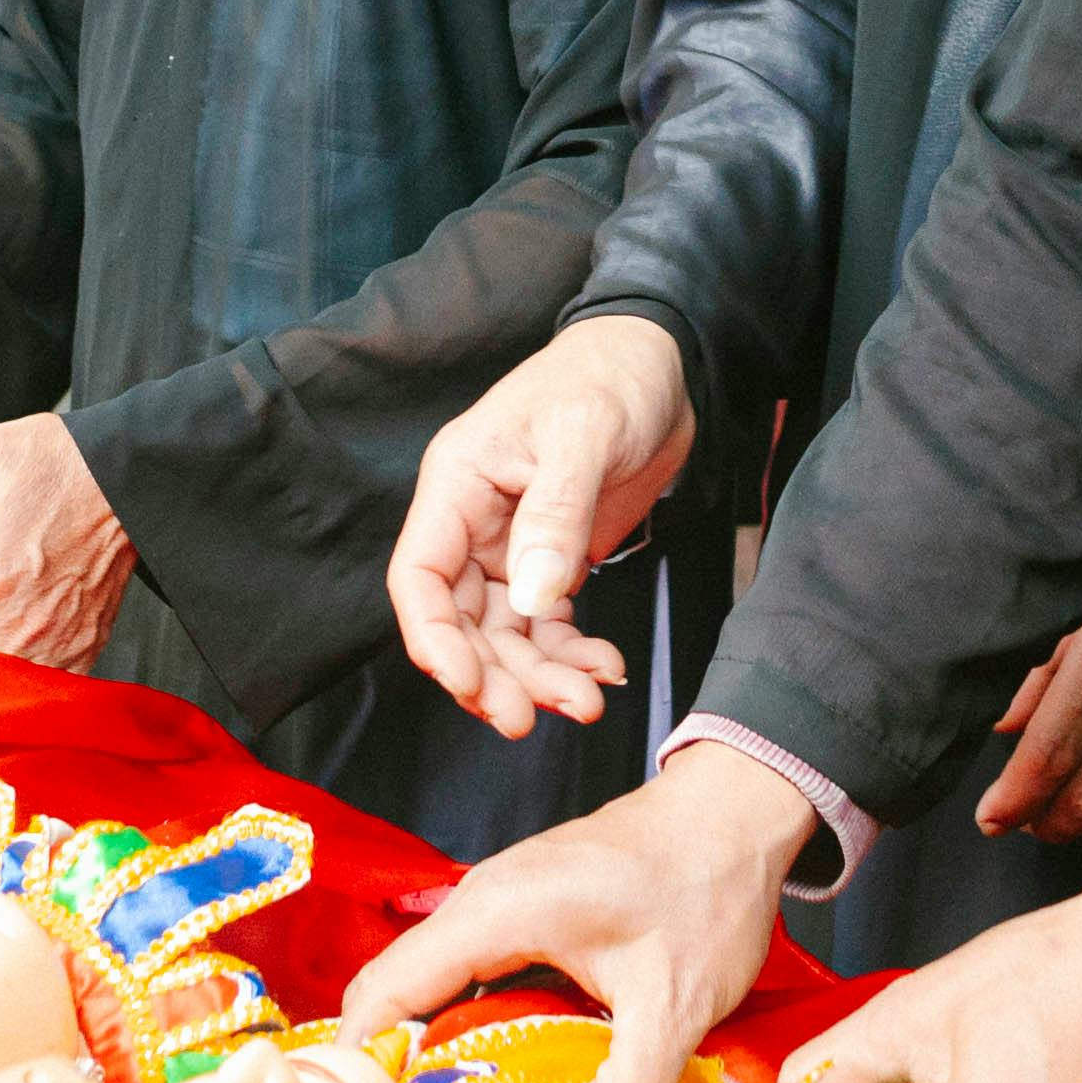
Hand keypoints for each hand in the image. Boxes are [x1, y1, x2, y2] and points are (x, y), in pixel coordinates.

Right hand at [332, 746, 809, 1082]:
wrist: (738, 813)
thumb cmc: (706, 888)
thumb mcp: (675, 1004)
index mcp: (493, 914)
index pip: (384, 993)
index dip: (369, 1071)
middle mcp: (479, 905)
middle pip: (397, 995)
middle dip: (399, 1075)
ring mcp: (500, 907)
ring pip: (435, 988)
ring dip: (439, 1056)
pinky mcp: (526, 917)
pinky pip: (473, 978)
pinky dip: (475, 1031)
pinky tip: (508, 1081)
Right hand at [383, 314, 699, 739]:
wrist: (661, 361)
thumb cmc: (609, 376)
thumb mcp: (582, 435)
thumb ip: (555, 516)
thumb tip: (533, 597)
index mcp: (458, 485)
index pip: (420, 578)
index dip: (435, 641)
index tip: (468, 686)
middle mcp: (475, 523)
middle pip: (461, 622)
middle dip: (491, 676)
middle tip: (526, 721)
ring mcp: (513, 545)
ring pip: (505, 634)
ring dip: (537, 675)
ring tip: (584, 701)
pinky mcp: (553, 559)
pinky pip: (548, 623)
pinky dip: (571, 655)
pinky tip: (602, 669)